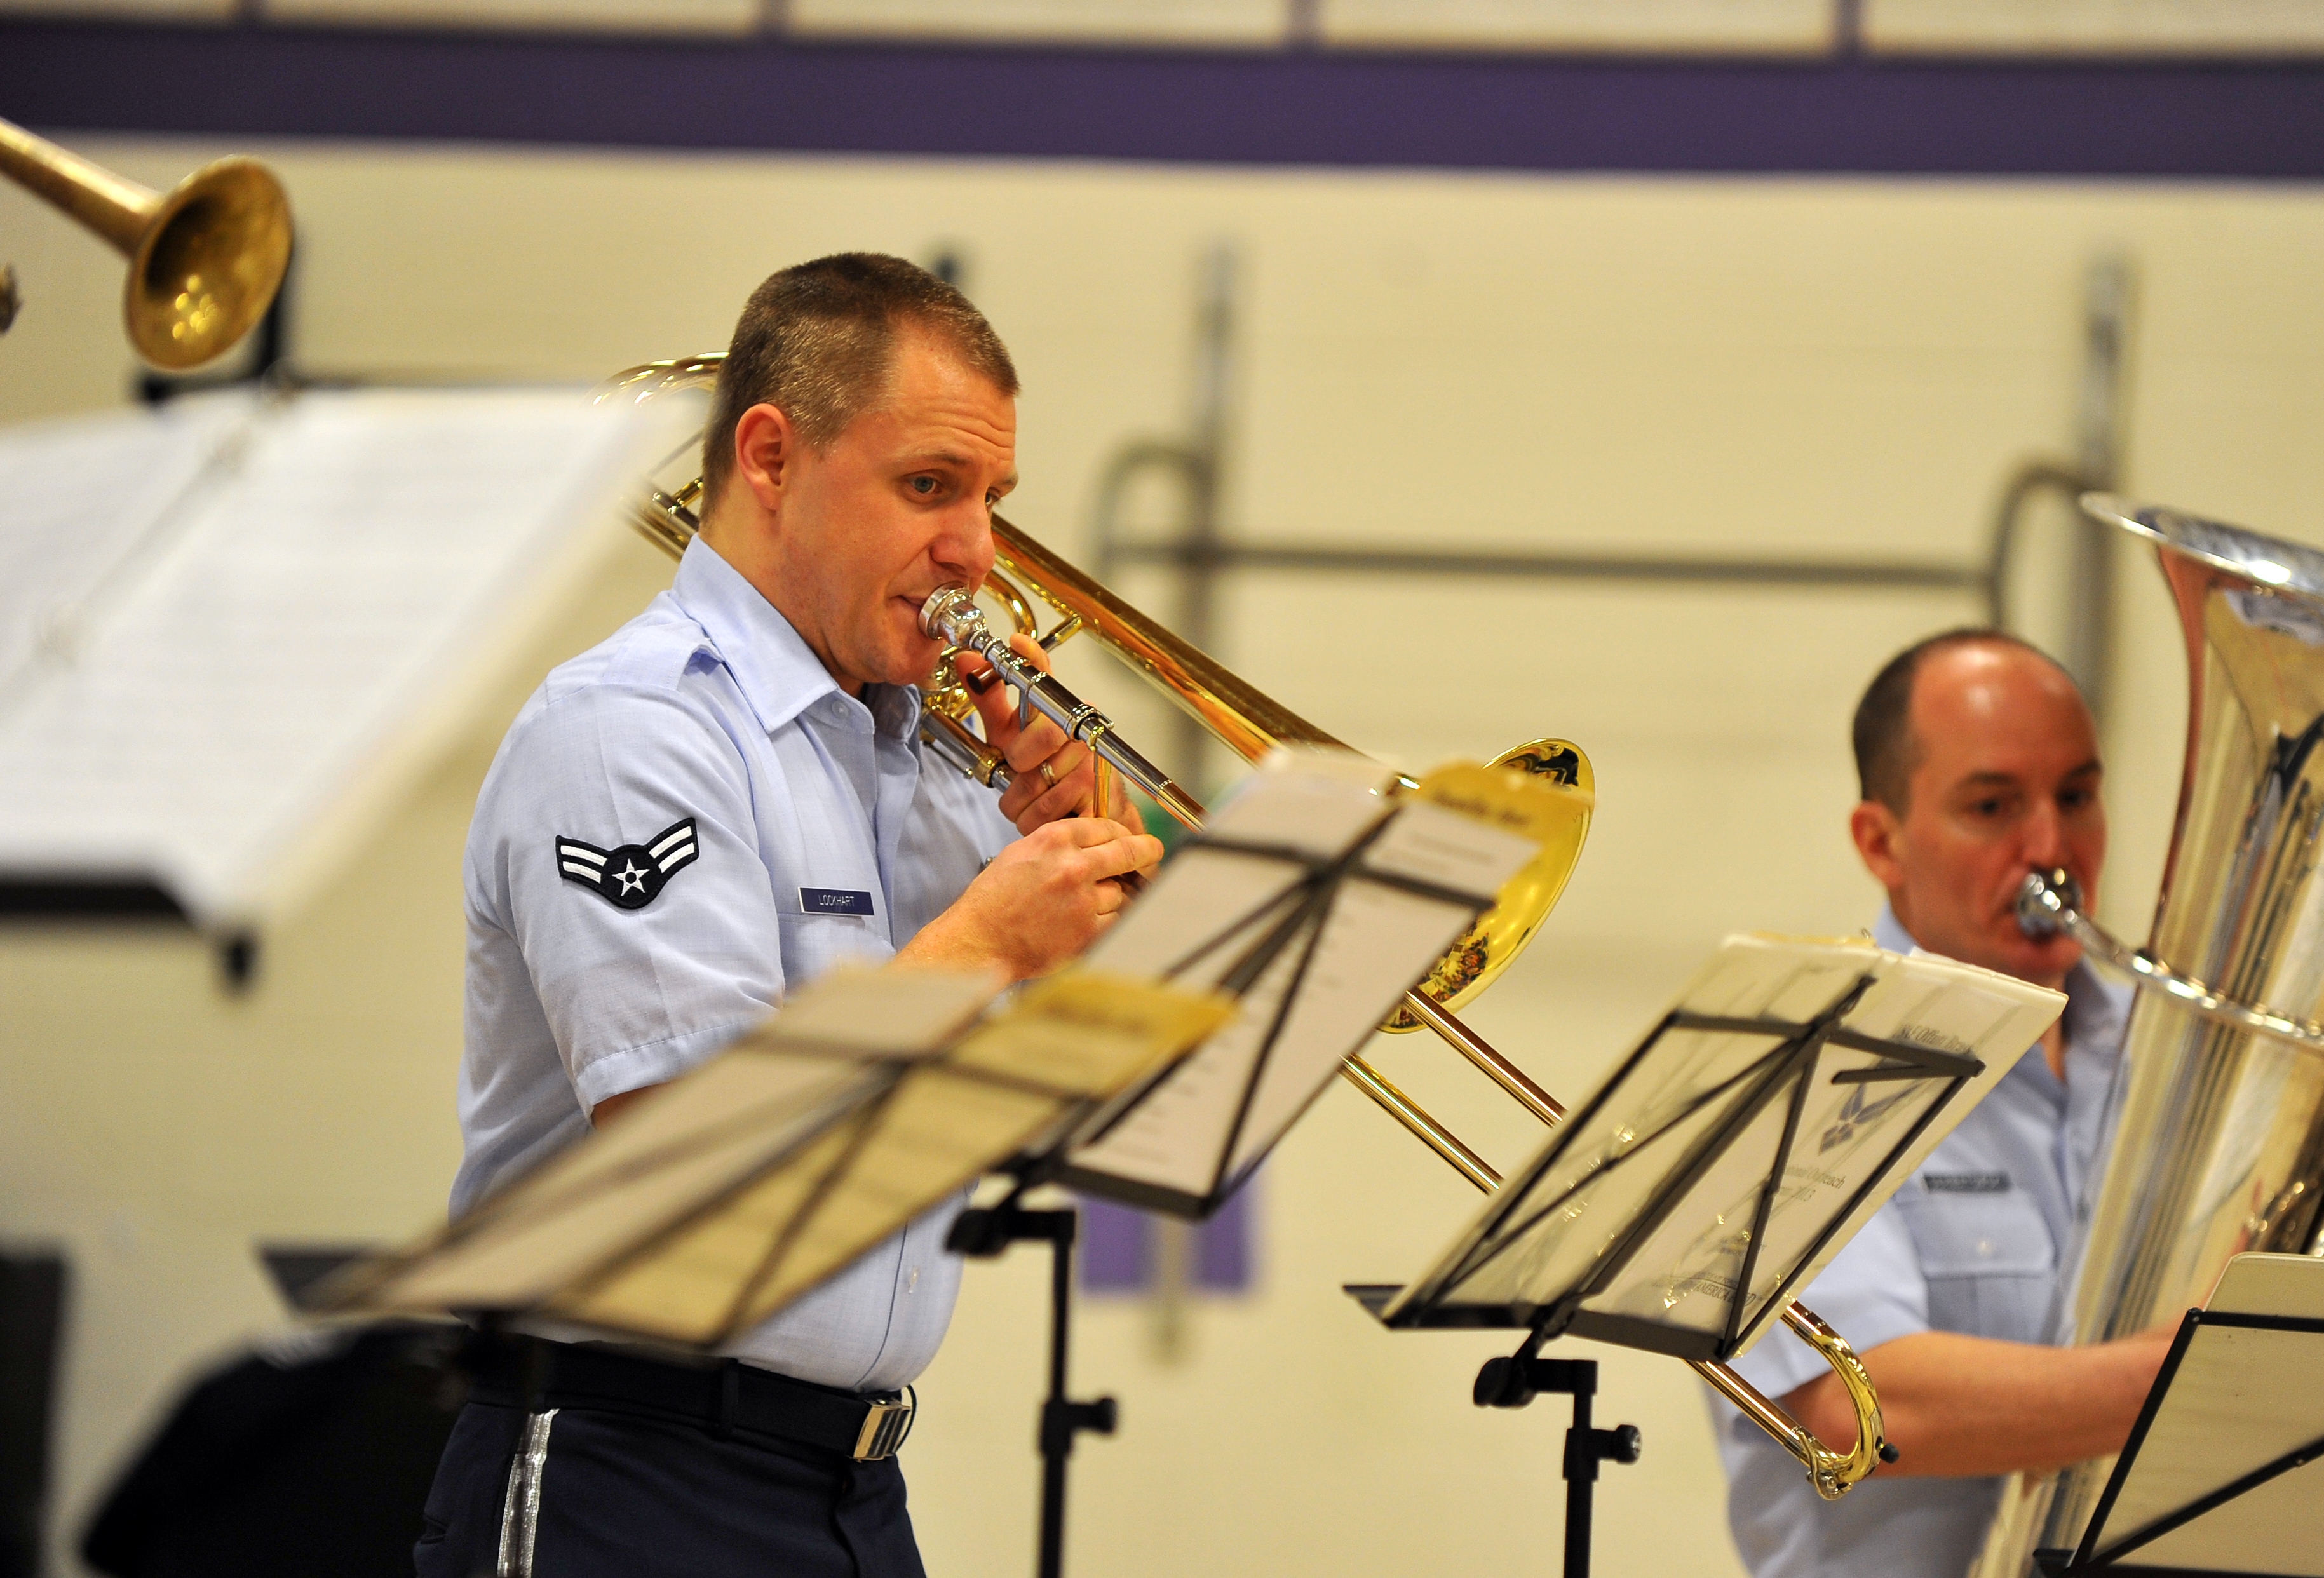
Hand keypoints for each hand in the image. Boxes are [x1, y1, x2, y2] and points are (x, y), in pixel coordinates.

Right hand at [895, 815, 1162, 980]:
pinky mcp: (1088, 929)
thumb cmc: (993, 901)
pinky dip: (1107, 919)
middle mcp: (1072, 865)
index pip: (1105, 826)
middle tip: (1152, 851)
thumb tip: (1090, 842)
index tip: (1128, 838)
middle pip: (1126, 851)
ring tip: (1086, 903)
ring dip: (1112, 895)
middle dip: (1145, 850)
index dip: (1120, 832)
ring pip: (1120, 890)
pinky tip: (1087, 920)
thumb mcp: (1020, 853)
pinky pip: (1115, 919)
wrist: (980, 940)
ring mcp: (1083, 899)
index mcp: (1053, 840)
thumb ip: (1057, 843)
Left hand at [958, 634, 1144, 835]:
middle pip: (1033, 743)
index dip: (1031, 659)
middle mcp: (1079, 731)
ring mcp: (1090, 764)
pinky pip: (1042, 813)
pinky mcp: (1095, 796)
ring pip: (1032, 788)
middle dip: (1017, 768)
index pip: (1044, 677)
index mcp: (1057, 711)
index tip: (1017, 642)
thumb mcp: (1013, 737)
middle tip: (1020, 774)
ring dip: (1020, 805)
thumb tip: (966, 661)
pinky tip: (1046, 816)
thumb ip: (991, 701)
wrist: (1094, 818)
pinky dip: (1033, 822)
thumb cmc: (1051, 774)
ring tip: (1032, 801)